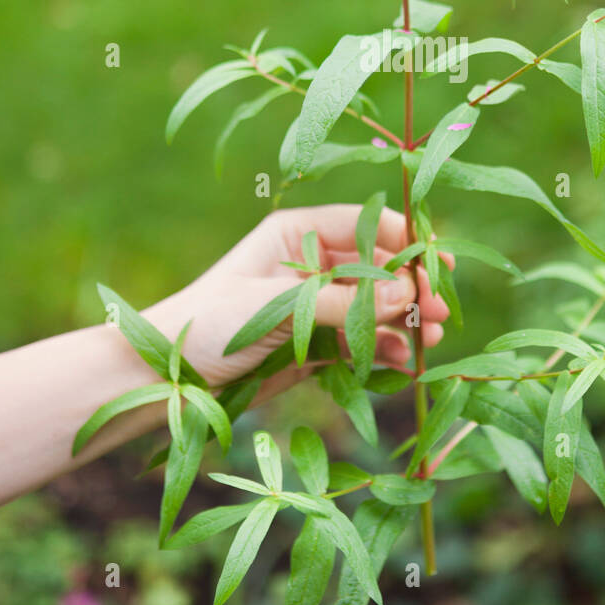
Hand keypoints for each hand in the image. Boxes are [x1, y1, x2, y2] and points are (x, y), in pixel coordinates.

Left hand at [145, 204, 451, 391]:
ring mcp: (314, 306)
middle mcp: (310, 265)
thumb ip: (340, 302)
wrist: (164, 379)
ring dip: (403, 322)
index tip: (436, 263)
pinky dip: (382, 350)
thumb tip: (406, 297)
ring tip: (429, 341)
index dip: (404, 241)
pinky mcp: (313, 344)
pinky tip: (403, 362)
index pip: (363, 225)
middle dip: (411, 287)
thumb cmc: (207, 322)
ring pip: (374, 308)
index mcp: (296, 235)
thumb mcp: (274, 306)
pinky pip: (359, 342)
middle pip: (377, 268)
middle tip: (440, 310)